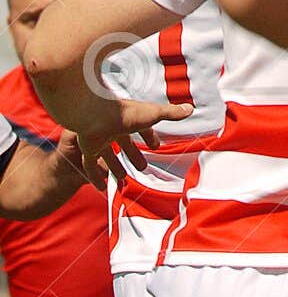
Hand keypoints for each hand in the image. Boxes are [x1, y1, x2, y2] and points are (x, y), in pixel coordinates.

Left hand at [76, 99, 191, 190]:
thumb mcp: (152, 114)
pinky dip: (95, 177)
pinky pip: (90, 165)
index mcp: (130, 118)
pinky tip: (100, 188)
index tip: (155, 146)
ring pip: (107, 154)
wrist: (95, 115)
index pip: (142, 127)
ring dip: (115, 166)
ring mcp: (100, 138)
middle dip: (133, 154)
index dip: (149, 137)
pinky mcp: (87, 148)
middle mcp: (114, 128)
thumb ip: (171, 113)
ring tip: (122, 178)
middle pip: (124, 142)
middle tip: (142, 167)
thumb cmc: (125, 114)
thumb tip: (190, 109)